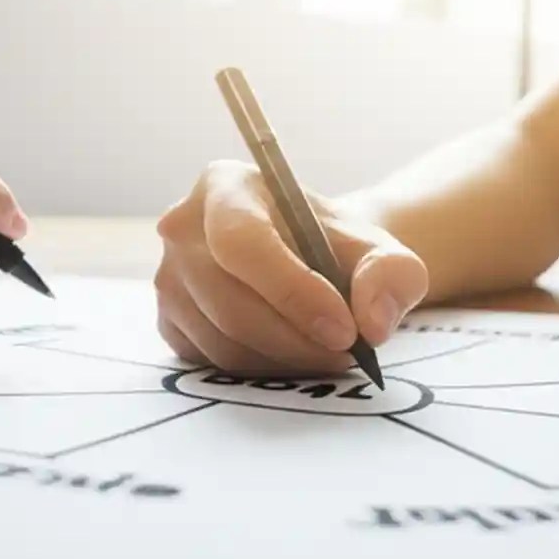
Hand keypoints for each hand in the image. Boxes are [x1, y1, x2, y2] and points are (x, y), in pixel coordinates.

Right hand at [154, 161, 428, 375]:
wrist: (310, 260)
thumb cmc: (336, 247)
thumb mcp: (380, 248)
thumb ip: (391, 274)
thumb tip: (371, 321)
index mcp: (225, 186)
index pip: (243, 242)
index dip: (292, 293)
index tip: (344, 331)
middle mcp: (182, 228)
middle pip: (230, 302)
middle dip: (297, 339)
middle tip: (348, 352)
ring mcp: (168, 278)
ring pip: (222, 340)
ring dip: (285, 360)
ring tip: (329, 352)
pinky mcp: (169, 323)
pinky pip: (212, 363)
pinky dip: (261, 371)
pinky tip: (295, 356)